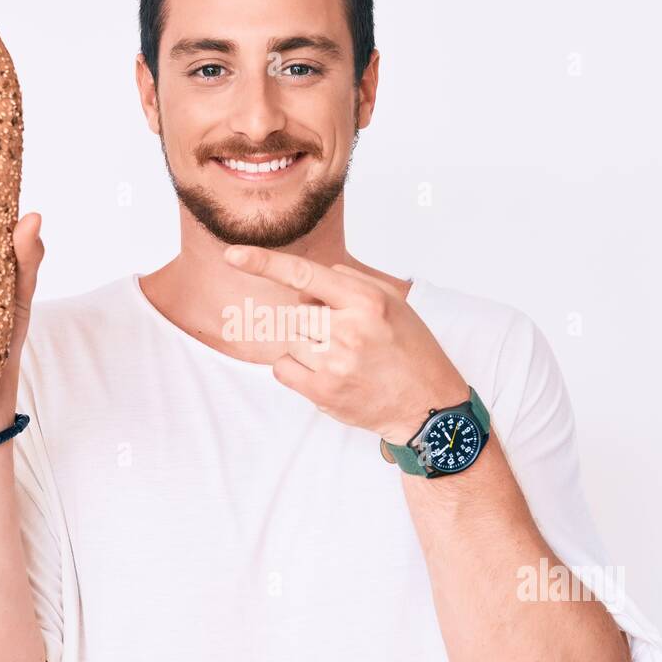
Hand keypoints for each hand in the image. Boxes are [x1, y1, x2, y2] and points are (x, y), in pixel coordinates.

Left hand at [222, 245, 467, 444]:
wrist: (428, 406)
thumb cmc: (411, 349)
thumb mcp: (393, 302)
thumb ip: (350, 282)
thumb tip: (308, 282)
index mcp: (365, 301)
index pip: (304, 275)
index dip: (264, 264)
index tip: (233, 255)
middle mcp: (348, 330)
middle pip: (296, 313)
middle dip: (311, 320)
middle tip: (343, 335)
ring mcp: (334, 364)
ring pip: (290, 340)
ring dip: (307, 345)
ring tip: (343, 357)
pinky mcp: (323, 392)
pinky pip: (283, 368)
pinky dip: (296, 367)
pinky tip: (326, 372)